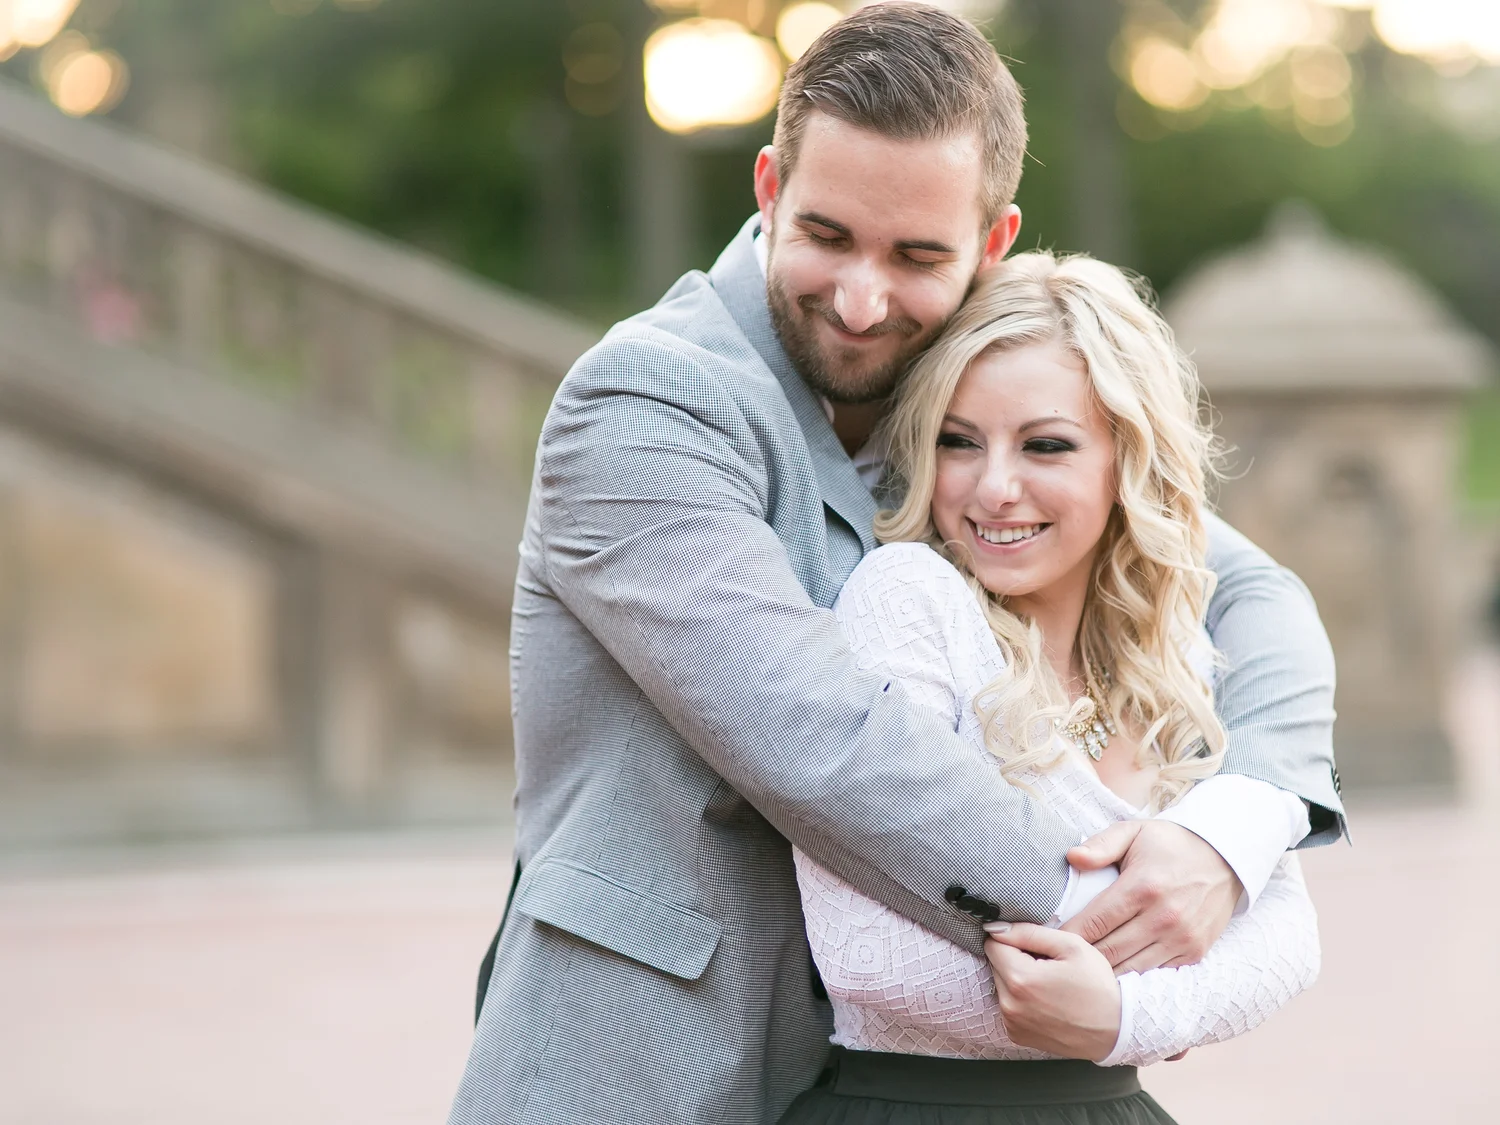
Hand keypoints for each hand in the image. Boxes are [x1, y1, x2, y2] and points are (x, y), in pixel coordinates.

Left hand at [985, 924, 1120, 1061]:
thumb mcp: (1071, 946)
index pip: (993, 944)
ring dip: (1017, 979)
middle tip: (1048, 966)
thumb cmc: (1097, 986)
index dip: (1013, 939)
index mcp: (1020, 979)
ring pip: (1001, 984)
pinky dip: (1020, 999)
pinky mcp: (1016, 1035)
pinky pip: (1008, 1005)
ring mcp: (1011, 1023)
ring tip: (1048, 985)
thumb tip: (995, 927)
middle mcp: (1009, 1004)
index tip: (1035, 947)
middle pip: (995, 964)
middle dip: (1015, 958)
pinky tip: (1046, 1001)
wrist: (1115, 1031)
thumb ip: (1029, 932)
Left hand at [1061, 820, 1242, 972]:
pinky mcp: (1194, 953)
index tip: (1043, 941)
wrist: (1226, 858)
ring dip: (1102, 975)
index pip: (1094, 922)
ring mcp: (1182, 940)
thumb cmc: (1171, 844)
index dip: (1065, 936)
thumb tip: (1071, 857)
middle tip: (1052, 963)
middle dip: (1077, 960)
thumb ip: (1101, 845)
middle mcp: (1164, 918)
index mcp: (1143, 887)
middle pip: (1108, 952)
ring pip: (1130, 970)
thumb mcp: (1135, 831)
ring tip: (1075, 976)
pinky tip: (1111, 977)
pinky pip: (1155, 975)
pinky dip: (1132, 977)